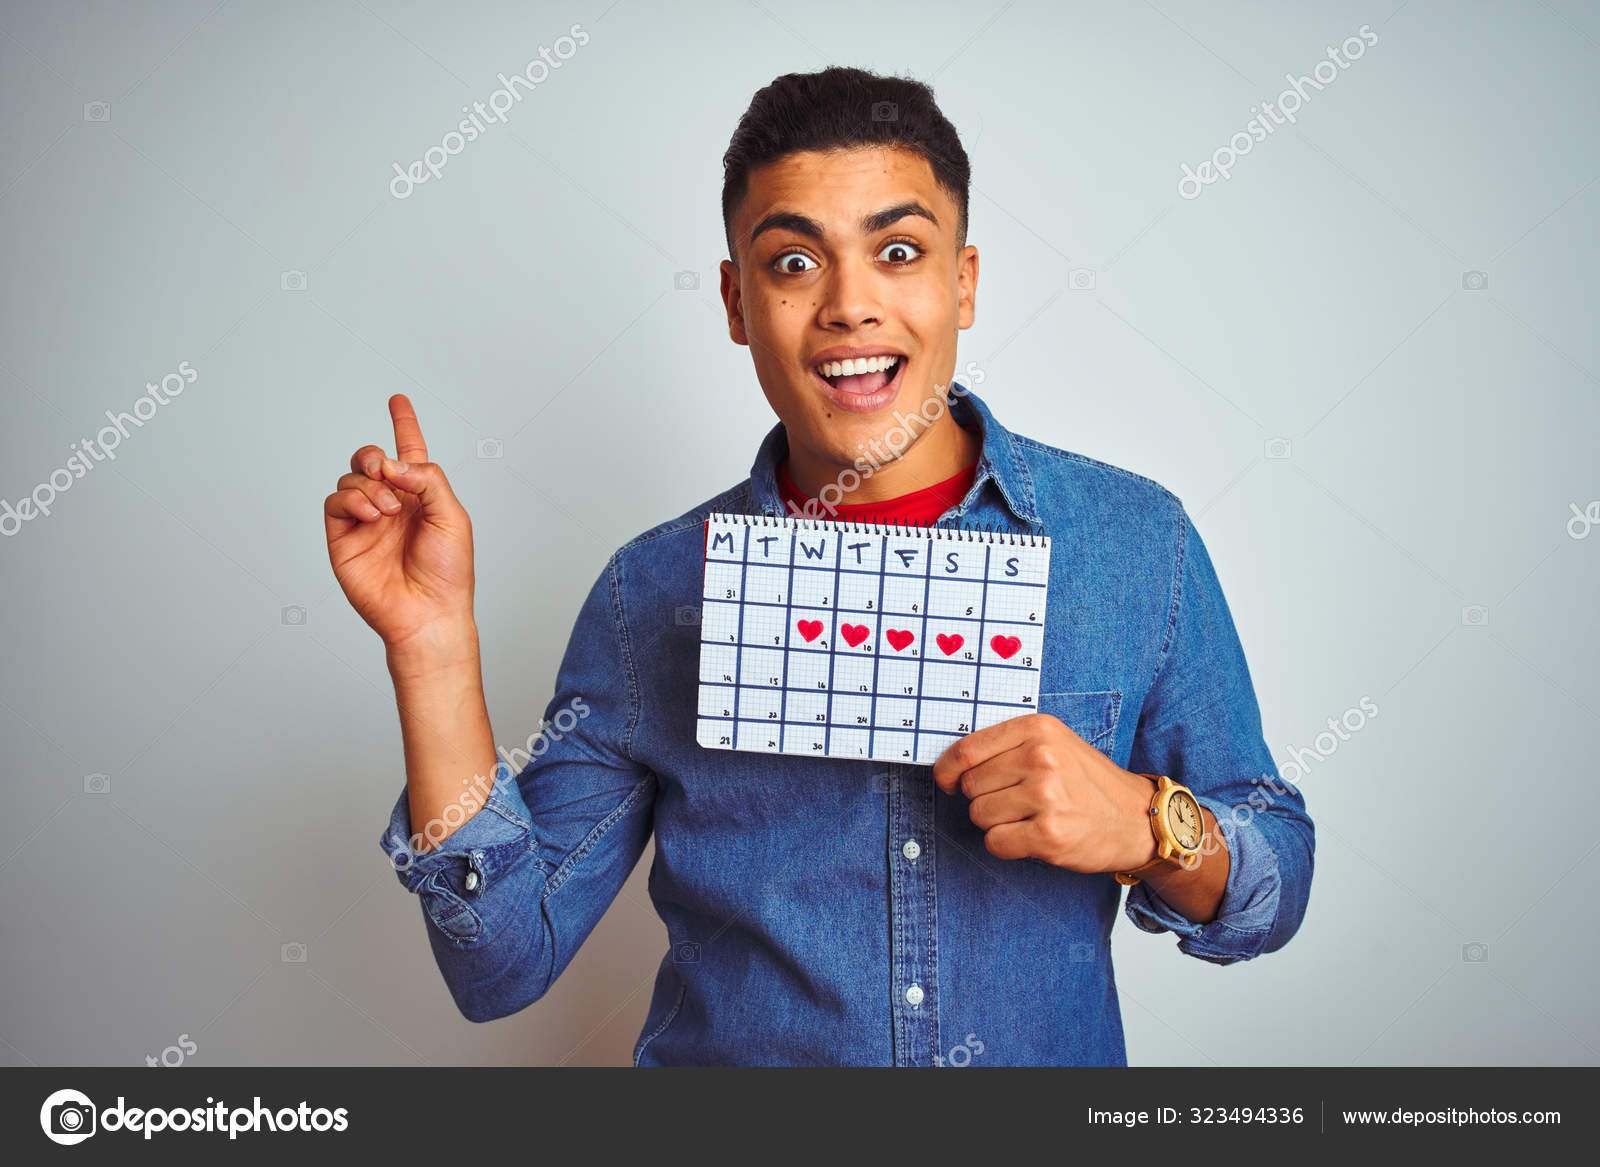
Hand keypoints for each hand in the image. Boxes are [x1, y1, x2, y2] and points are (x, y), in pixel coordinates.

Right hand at [323, 394, 475, 657]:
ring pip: (351, 478)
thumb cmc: (448, 572)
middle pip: (370, 460)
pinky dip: (352, 499)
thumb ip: (426, 479)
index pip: (409, 452)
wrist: (426, 612)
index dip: (404, 424)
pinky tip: (373, 515)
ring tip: (388, 511)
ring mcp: (365, 521)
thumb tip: (391, 462)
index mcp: (421, 497)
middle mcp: (391, 505)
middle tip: (386, 472)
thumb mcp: (452, 516)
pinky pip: (335, 502)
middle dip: (374, 456)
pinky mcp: (343, 537)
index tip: (397, 399)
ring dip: (369, 485)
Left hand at [932, 713, 1158, 872]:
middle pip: (970, 786)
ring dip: (996, 823)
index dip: (947, 771)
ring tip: (1029, 818)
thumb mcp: (1055, 744)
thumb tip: (951, 764)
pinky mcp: (1048, 834)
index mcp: (1038, 729)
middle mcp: (1041, 758)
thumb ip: (1008, 746)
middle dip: (983, 798)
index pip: (966, 750)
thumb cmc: (1088, 783)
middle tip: (1016, 802)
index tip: (948, 782)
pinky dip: (1006, 845)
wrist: (1138, 820)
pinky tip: (1032, 836)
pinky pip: (995, 842)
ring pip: (979, 815)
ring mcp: (1045, 796)